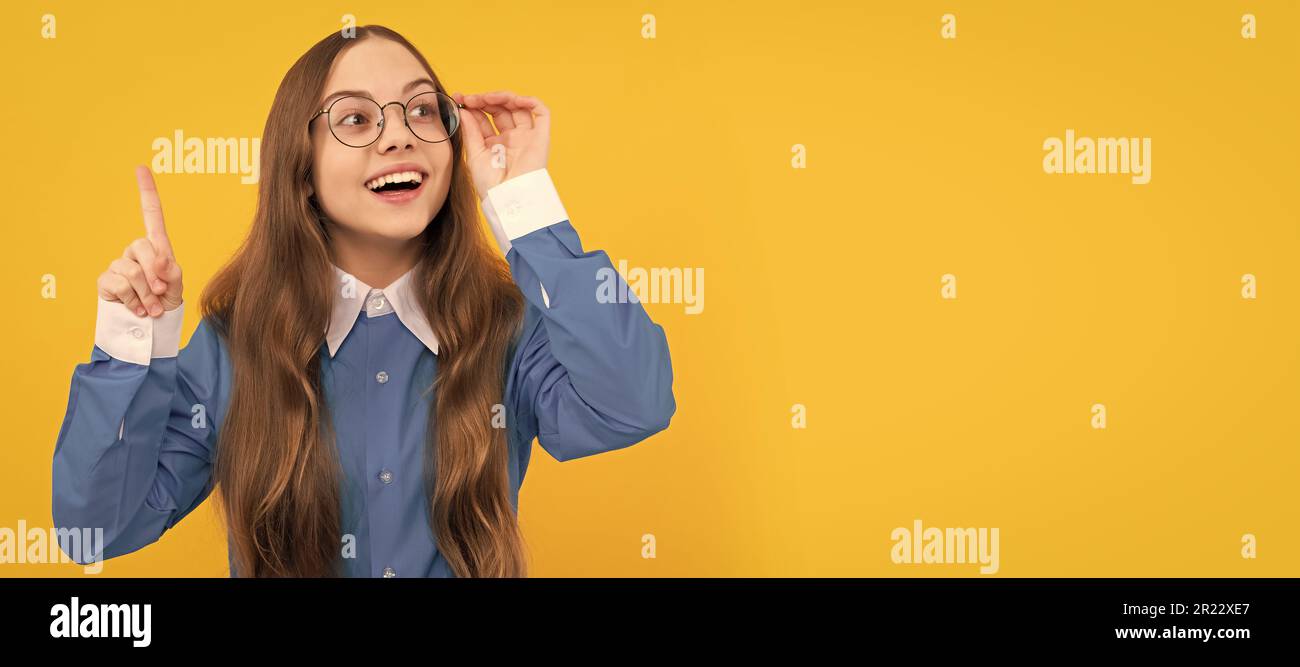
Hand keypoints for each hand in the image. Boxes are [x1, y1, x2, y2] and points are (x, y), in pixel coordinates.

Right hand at [96, 166, 183, 317]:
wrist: (150, 326)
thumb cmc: (166, 301)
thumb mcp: (176, 286)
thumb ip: (172, 272)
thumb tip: (159, 262)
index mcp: (156, 246)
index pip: (151, 214)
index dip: (146, 191)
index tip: (141, 167)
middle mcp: (135, 251)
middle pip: (143, 248)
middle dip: (156, 274)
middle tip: (163, 293)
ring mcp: (119, 264)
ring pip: (132, 272)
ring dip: (148, 295)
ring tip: (153, 307)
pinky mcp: (106, 281)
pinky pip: (120, 286)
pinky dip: (134, 302)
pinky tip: (138, 309)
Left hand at [451, 90, 550, 197]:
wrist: (509, 198)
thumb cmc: (491, 185)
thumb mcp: (474, 154)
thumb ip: (470, 130)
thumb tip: (463, 109)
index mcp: (494, 144)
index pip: (485, 118)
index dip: (473, 105)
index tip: (458, 98)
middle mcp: (511, 138)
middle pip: (500, 109)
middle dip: (485, 100)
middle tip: (471, 98)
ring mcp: (526, 137)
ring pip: (519, 107)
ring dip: (503, 97)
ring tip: (488, 98)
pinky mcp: (540, 137)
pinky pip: (541, 113)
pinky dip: (530, 101)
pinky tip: (514, 100)